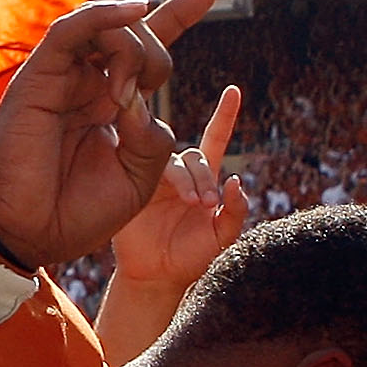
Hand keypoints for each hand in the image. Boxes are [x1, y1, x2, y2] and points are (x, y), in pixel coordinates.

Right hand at [0, 0, 216, 270]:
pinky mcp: (37, 79)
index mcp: (111, 105)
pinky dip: (104, 16)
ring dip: (132, 51)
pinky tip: (131, 11)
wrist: (26, 233)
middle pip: (137, 35)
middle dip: (156, 56)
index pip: (147, 47)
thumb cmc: (76, 212)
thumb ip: (151, 134)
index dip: (181, 15)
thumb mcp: (139, 176)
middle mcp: (87, 84)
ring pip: (109, 28)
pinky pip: (73, 30)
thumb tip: (138, 95)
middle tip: (135, 104)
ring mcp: (62, 79)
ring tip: (121, 96)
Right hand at [109, 84, 248, 295]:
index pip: (215, 139)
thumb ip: (235, 212)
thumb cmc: (191, 258)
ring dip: (187, 179)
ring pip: (172, 162)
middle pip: (194, 155)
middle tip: (206, 205)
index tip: (234, 90)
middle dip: (204, 177)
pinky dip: (162, 177)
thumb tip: (235, 179)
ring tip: (194, 204)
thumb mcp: (222, 238)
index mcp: (204, 179)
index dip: (224, 115)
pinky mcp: (131, 184)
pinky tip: (162, 191)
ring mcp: (152, 176)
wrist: (155, 275)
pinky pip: (143, 169)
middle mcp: (179, 172)